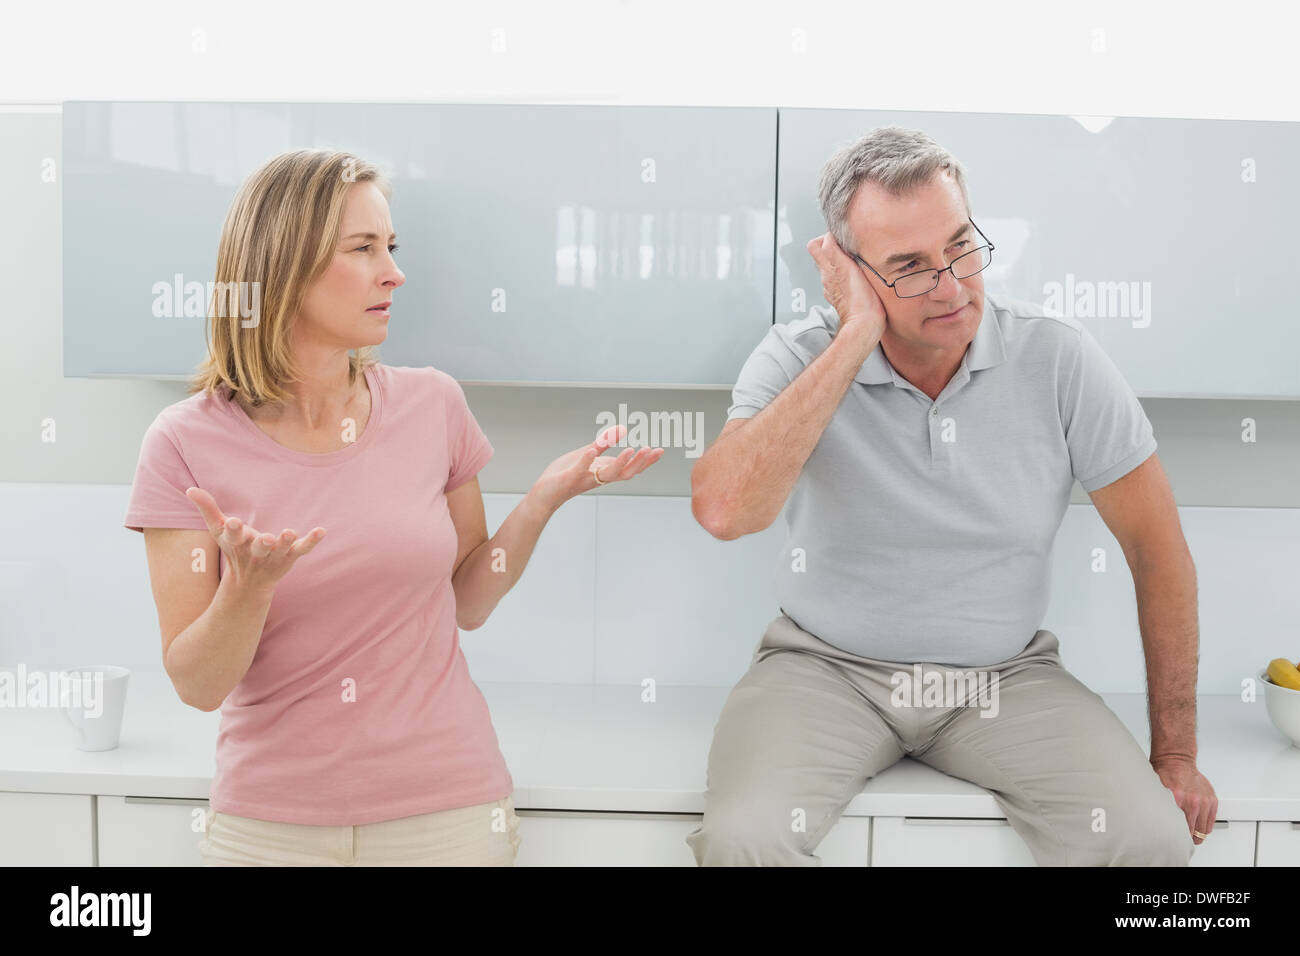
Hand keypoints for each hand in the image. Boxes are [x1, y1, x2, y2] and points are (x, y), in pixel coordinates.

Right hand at [185, 486, 325, 593]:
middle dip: (262, 543)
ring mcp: (274, 556)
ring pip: (281, 550)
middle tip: (267, 538)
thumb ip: (208, 509)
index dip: (233, 529)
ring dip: (285, 542)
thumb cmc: (234, 548)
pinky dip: (311, 541)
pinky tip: (321, 531)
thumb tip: (190, 489)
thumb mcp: (218, 530)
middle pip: (258, 548)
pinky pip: (302, 549)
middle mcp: (255, 552)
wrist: (250, 583)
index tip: (233, 522)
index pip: (232, 536)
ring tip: (289, 532)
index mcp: (236, 543)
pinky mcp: (290, 557)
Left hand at [530, 425, 664, 512]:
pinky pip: (580, 469)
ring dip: (620, 462)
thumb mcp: (588, 453)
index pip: (630, 467)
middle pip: (625, 472)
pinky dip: (587, 461)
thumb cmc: (566, 473)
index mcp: (604, 471)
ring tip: (631, 449)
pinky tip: (593, 450)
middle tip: (653, 450)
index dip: (646, 461)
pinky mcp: (570, 478)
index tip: (660, 451)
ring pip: (608, 474)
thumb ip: (604, 442)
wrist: (545, 492)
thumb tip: (624, 428)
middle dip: (640, 462)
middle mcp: (599, 477)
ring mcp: (585, 478)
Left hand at [806, 232, 887, 341]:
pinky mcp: (839, 296)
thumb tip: (829, 236)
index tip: (840, 236)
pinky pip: (837, 280)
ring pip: (830, 267)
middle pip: (821, 254)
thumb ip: (835, 250)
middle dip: (832, 246)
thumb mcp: (848, 267)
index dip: (827, 236)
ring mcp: (832, 288)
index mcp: (829, 268)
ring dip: (839, 260)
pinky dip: (844, 274)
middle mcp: (827, 277)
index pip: (815, 244)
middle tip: (847, 245)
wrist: (864, 324)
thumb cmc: (860, 301)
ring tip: (854, 259)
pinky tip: (855, 276)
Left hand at [1150, 755, 1217, 845]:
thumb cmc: (1165, 774)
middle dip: (1188, 838)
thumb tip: (1152, 822)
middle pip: (1194, 832)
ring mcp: (1204, 801)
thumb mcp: (1156, 790)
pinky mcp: (1212, 799)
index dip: (1176, 837)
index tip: (1173, 840)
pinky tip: (1198, 825)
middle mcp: (1193, 801)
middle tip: (1182, 840)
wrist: (1176, 760)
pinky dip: (1205, 825)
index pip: (1179, 828)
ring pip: (1204, 829)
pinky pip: (1211, 820)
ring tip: (1191, 834)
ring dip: (1198, 833)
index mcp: (1178, 799)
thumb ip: (1158, 806)